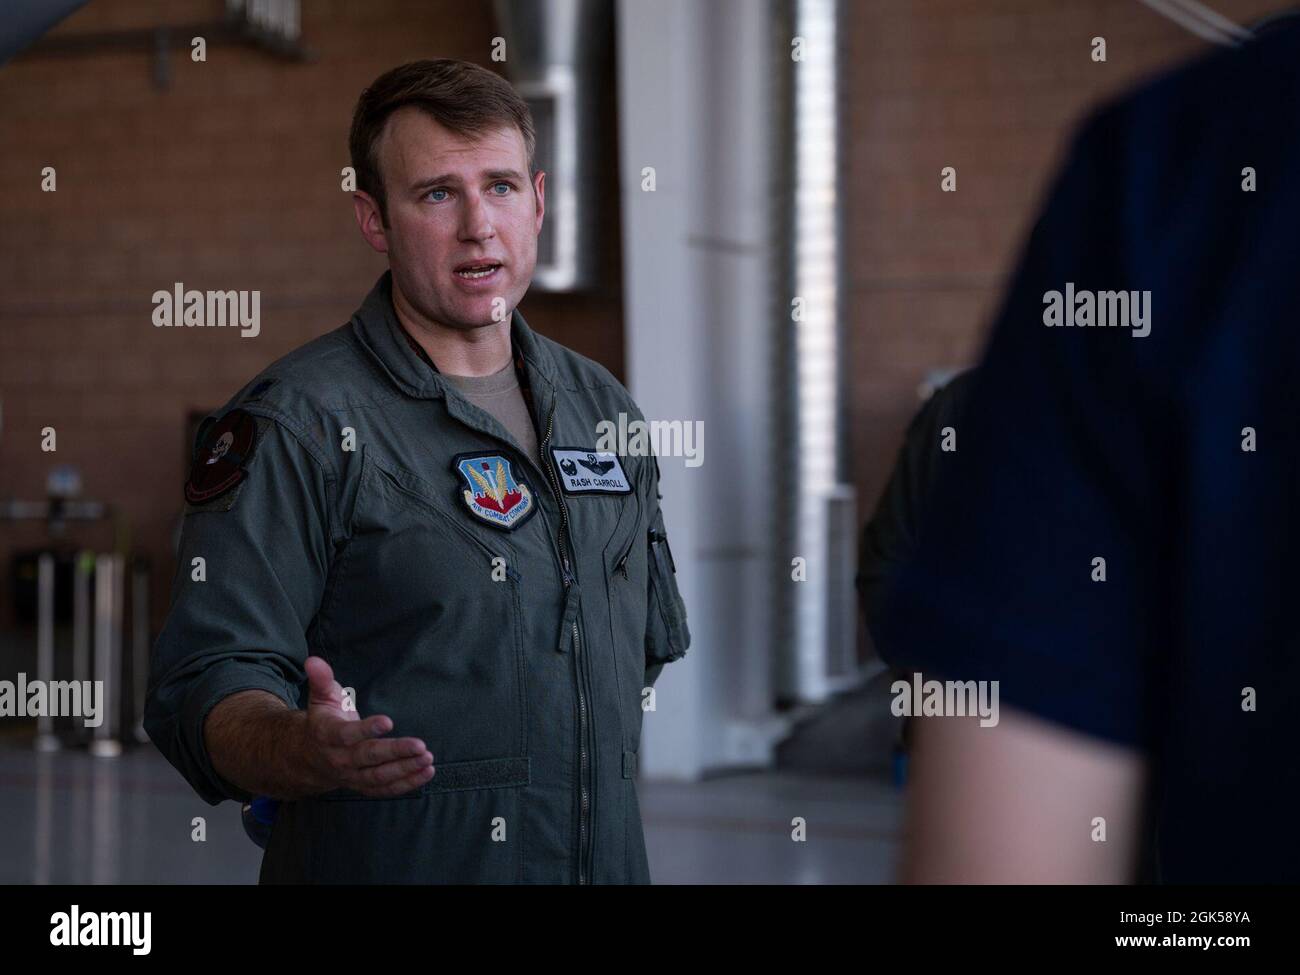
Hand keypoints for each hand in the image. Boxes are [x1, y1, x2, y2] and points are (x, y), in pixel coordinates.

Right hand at [300, 655, 434, 796]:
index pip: (348, 734)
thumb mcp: (320, 697)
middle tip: (420, 745)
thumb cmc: (322, 721)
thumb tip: (313, 660)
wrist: (308, 758)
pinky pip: (385, 789)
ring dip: (405, 769)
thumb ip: (321, 679)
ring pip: (379, 777)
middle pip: (368, 758)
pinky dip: (406, 783)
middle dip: (395, 752)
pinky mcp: (363, 785)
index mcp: (328, 735)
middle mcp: (339, 759)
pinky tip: (426, 772)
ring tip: (427, 759)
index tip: (389, 721)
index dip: (367, 729)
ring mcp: (351, 776)